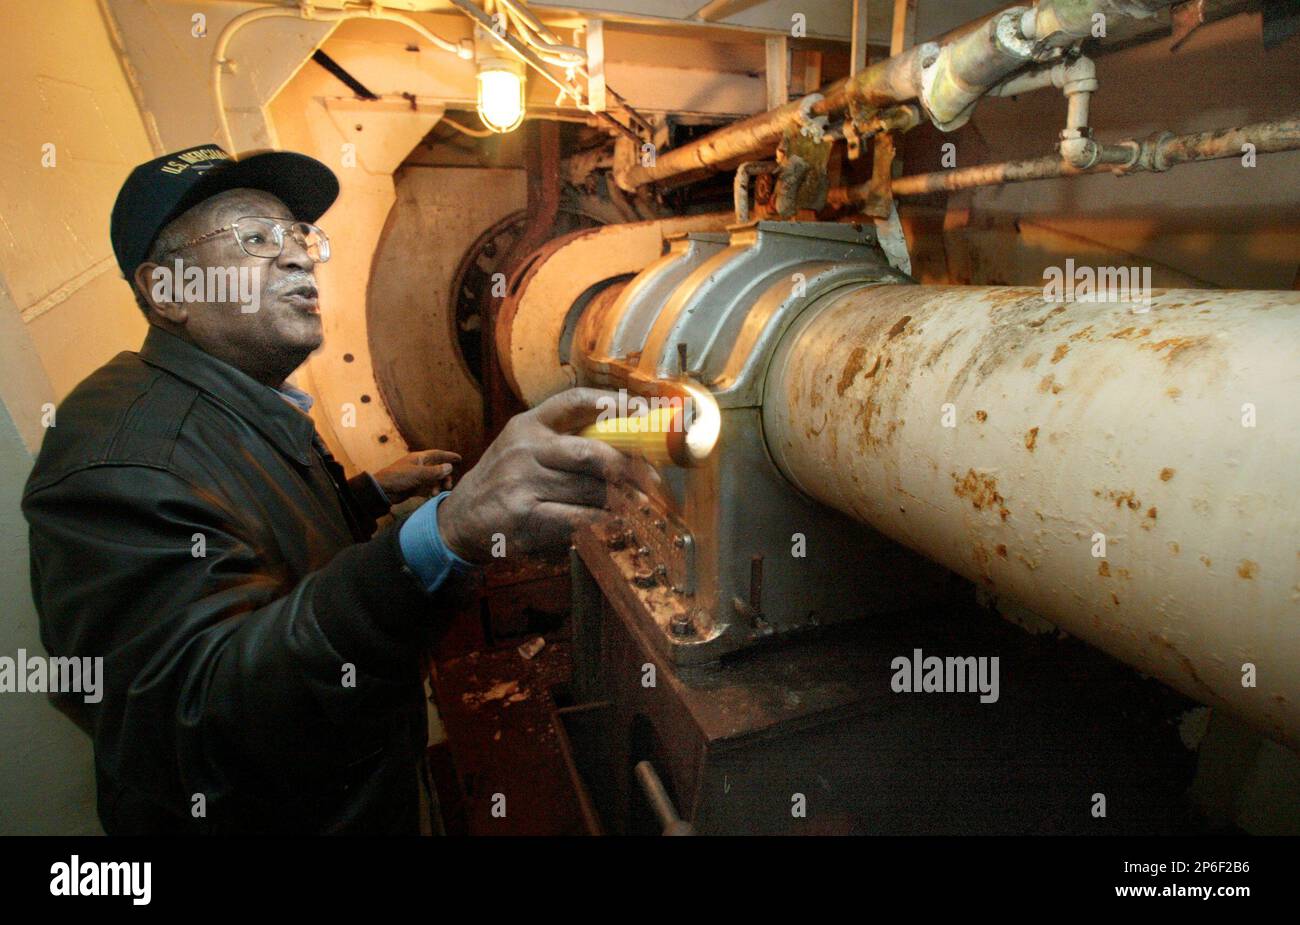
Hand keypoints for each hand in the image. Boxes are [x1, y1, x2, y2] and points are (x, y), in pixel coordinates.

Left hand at [373, 449, 460, 503]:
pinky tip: (432, 497)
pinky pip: (428, 488)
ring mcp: (417, 477)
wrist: (382, 490)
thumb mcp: (418, 474)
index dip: (448, 456)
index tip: (460, 459)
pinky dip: (432, 492)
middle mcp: (420, 466)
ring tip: (436, 493)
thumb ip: (435, 471)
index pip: (437, 454)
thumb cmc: (399, 477)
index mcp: (420, 458)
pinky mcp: (415, 487)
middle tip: (448, 486)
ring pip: (434, 480)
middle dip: (444, 477)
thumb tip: (450, 467)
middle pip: (438, 469)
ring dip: (438, 486)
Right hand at [435, 388, 632, 562]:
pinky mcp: (525, 518)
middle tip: (652, 481)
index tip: (644, 413)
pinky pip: (578, 519)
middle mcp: (525, 449)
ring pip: (590, 490)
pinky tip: (613, 525)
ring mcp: (523, 484)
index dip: (615, 404)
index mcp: (529, 425)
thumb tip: (628, 441)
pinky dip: (602, 523)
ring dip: (621, 501)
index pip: (576, 401)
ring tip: (638, 506)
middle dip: (629, 468)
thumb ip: (565, 438)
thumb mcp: (525, 446)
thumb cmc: (505, 479)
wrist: (461, 519)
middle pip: (592, 453)